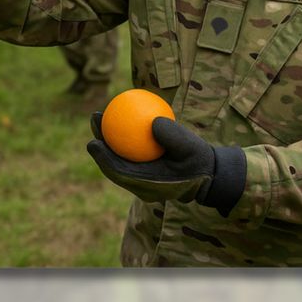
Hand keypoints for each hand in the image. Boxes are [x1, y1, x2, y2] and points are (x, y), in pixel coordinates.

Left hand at [86, 112, 245, 216]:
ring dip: (107, 138)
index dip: (102, 159)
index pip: (119, 173)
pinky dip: (122, 136)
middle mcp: (139, 184)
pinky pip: (128, 152)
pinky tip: (120, 115)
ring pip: (118, 158)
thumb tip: (153, 122)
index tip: (93, 142)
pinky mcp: (145, 168)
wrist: (208, 173)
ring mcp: (141, 177)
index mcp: (147, 186)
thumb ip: (173, 137)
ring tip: (100, 115)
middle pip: (112, 164)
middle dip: (99, 144)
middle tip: (94, 119)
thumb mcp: (191, 148)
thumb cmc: (199, 161)